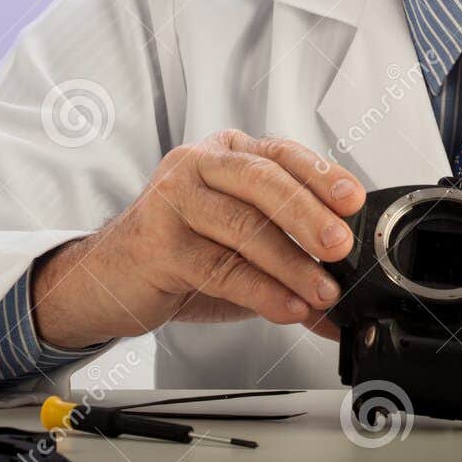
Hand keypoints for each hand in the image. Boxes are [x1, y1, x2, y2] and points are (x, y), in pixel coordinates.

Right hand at [30, 130, 364, 349]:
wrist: (107, 280)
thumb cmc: (178, 254)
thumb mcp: (240, 252)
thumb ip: (290, 269)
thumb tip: (342, 306)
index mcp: (225, 153)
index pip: (281, 153)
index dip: (322, 175)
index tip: (353, 201)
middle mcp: (197, 166)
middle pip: (262, 180)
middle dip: (308, 214)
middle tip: (340, 246)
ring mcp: (172, 201)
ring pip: (242, 225)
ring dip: (291, 263)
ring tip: (322, 291)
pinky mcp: (157, 244)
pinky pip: (219, 267)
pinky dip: (261, 291)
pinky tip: (287, 307)